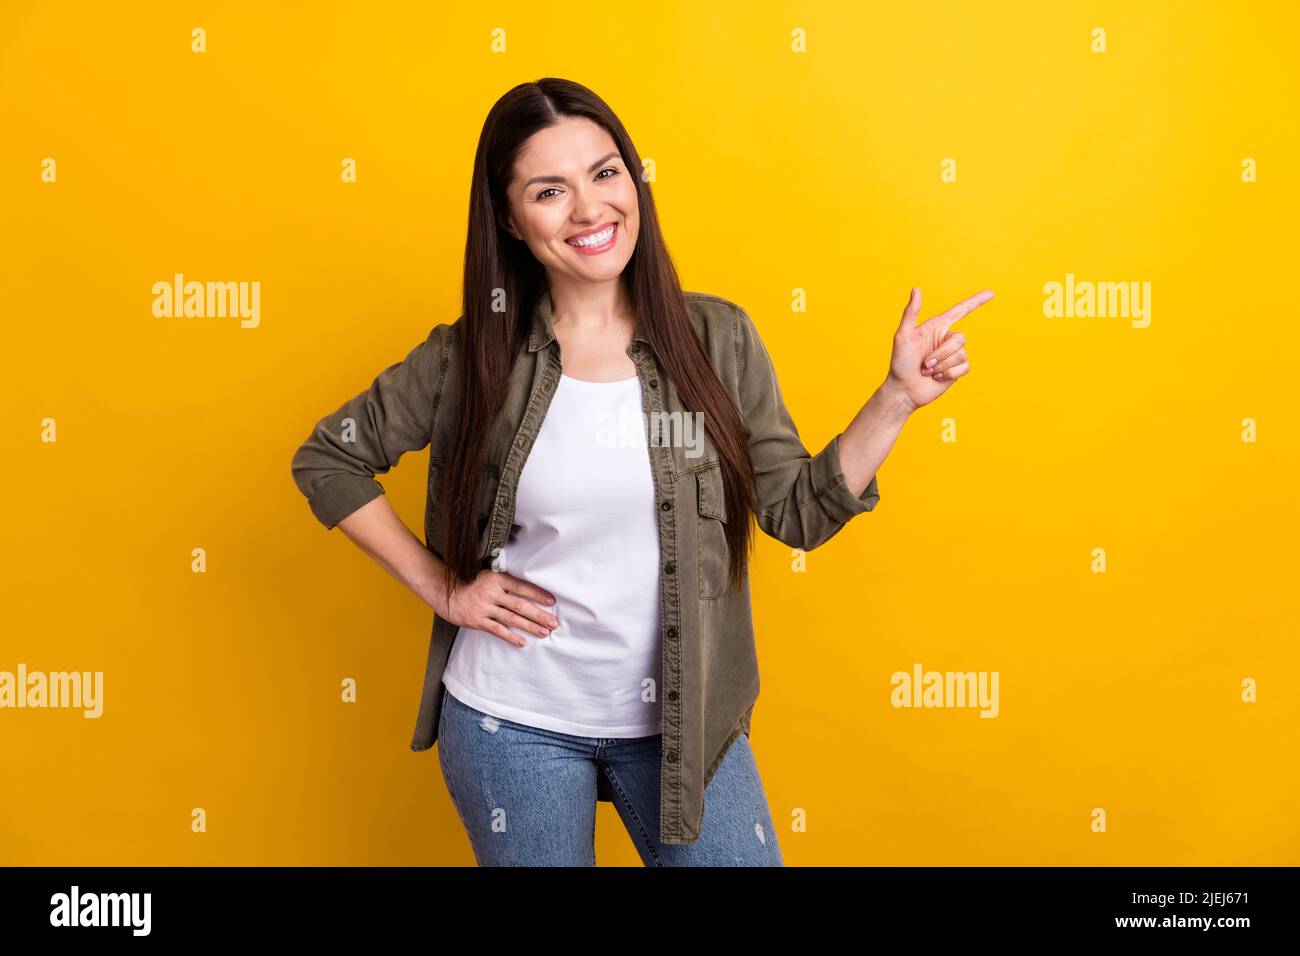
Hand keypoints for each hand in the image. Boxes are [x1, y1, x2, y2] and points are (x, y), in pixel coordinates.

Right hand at [440, 569, 559, 648]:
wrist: (444, 591)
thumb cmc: (471, 583)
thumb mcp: (488, 576)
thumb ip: (505, 582)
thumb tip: (530, 591)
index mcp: (496, 578)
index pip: (521, 586)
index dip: (537, 594)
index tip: (552, 601)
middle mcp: (490, 592)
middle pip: (519, 605)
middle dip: (538, 615)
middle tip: (553, 623)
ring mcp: (483, 607)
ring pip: (511, 618)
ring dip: (529, 626)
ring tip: (544, 633)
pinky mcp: (476, 621)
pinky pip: (497, 630)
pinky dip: (510, 637)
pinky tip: (522, 642)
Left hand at [885, 287, 992, 410]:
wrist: (904, 389)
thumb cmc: (900, 362)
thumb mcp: (903, 335)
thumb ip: (911, 312)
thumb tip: (916, 289)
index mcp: (937, 327)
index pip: (960, 310)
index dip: (976, 301)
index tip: (991, 293)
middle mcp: (947, 339)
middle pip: (960, 339)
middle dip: (941, 353)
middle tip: (924, 363)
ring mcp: (953, 355)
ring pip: (961, 354)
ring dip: (942, 365)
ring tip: (927, 371)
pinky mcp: (957, 370)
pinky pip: (964, 367)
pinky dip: (948, 374)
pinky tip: (936, 378)